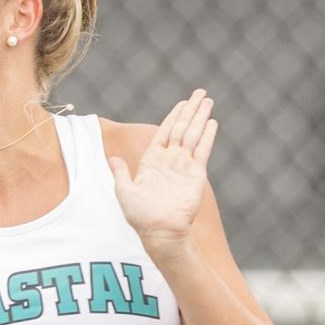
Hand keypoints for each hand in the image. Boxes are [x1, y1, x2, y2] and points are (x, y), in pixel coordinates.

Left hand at [107, 89, 216, 263]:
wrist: (160, 231)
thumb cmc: (141, 216)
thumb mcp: (124, 192)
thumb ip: (121, 172)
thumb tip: (112, 157)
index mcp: (152, 162)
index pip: (165, 132)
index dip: (173, 117)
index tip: (182, 103)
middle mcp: (170, 161)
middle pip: (182, 128)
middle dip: (190, 110)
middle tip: (200, 93)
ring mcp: (184, 166)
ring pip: (193, 134)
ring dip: (200, 116)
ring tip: (207, 100)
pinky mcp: (196, 174)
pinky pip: (202, 150)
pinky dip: (207, 135)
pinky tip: (212, 122)